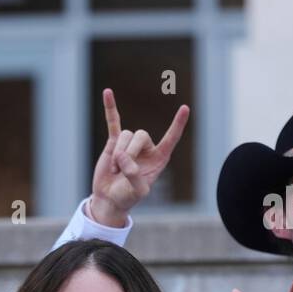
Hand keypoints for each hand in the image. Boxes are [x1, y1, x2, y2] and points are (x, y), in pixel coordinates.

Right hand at [89, 88, 188, 226]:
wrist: (109, 199)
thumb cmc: (127, 197)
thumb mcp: (136, 191)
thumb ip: (133, 175)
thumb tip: (122, 156)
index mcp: (159, 158)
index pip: (171, 138)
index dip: (178, 124)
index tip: (185, 108)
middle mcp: (147, 148)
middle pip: (141, 135)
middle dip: (129, 152)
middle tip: (121, 171)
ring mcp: (130, 143)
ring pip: (125, 135)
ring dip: (117, 155)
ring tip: (114, 171)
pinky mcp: (114, 142)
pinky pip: (113, 122)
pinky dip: (110, 108)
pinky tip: (107, 93)